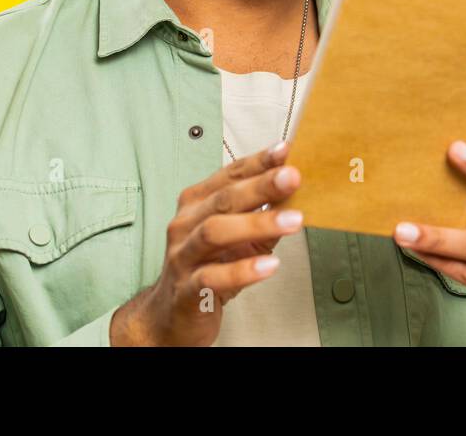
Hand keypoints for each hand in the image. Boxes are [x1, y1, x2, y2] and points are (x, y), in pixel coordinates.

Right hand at [110, 141, 303, 345]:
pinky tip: (269, 266)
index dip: (258, 162)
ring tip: (292, 222)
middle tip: (293, 178)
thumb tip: (295, 196)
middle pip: (223, 199)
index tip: (285, 150)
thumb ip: (263, 217)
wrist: (170, 315)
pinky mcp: (187, 290)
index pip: (229, 175)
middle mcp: (186, 224)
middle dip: (261, 186)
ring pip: (216, 232)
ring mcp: (183, 256)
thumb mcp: (238, 239)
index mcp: (197, 204)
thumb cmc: (207, 268)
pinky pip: (212, 277)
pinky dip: (243, 270)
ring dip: (257, 224)